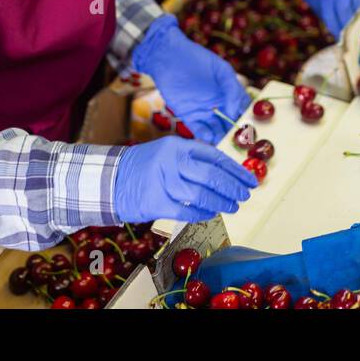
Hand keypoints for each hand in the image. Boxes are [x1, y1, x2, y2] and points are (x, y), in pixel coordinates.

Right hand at [112, 136, 256, 223]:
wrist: (109, 178)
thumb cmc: (144, 166)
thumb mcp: (168, 151)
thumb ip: (193, 158)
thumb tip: (225, 172)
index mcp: (177, 146)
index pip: (214, 156)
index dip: (235, 170)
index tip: (250, 180)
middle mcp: (171, 161)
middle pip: (211, 176)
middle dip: (232, 188)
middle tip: (245, 195)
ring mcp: (163, 182)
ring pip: (201, 195)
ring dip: (221, 203)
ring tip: (233, 207)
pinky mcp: (156, 202)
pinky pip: (187, 211)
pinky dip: (202, 214)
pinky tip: (211, 214)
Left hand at [132, 15, 250, 142]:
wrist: (168, 57)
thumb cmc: (197, 58)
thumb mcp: (221, 70)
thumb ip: (232, 89)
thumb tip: (236, 111)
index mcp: (229, 93)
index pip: (243, 110)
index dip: (249, 120)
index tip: (255, 131)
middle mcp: (219, 105)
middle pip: (231, 124)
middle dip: (236, 135)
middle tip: (242, 146)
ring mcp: (204, 112)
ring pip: (217, 130)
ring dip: (222, 138)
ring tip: (228, 147)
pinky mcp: (188, 116)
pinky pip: (199, 130)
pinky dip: (205, 136)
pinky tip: (211, 138)